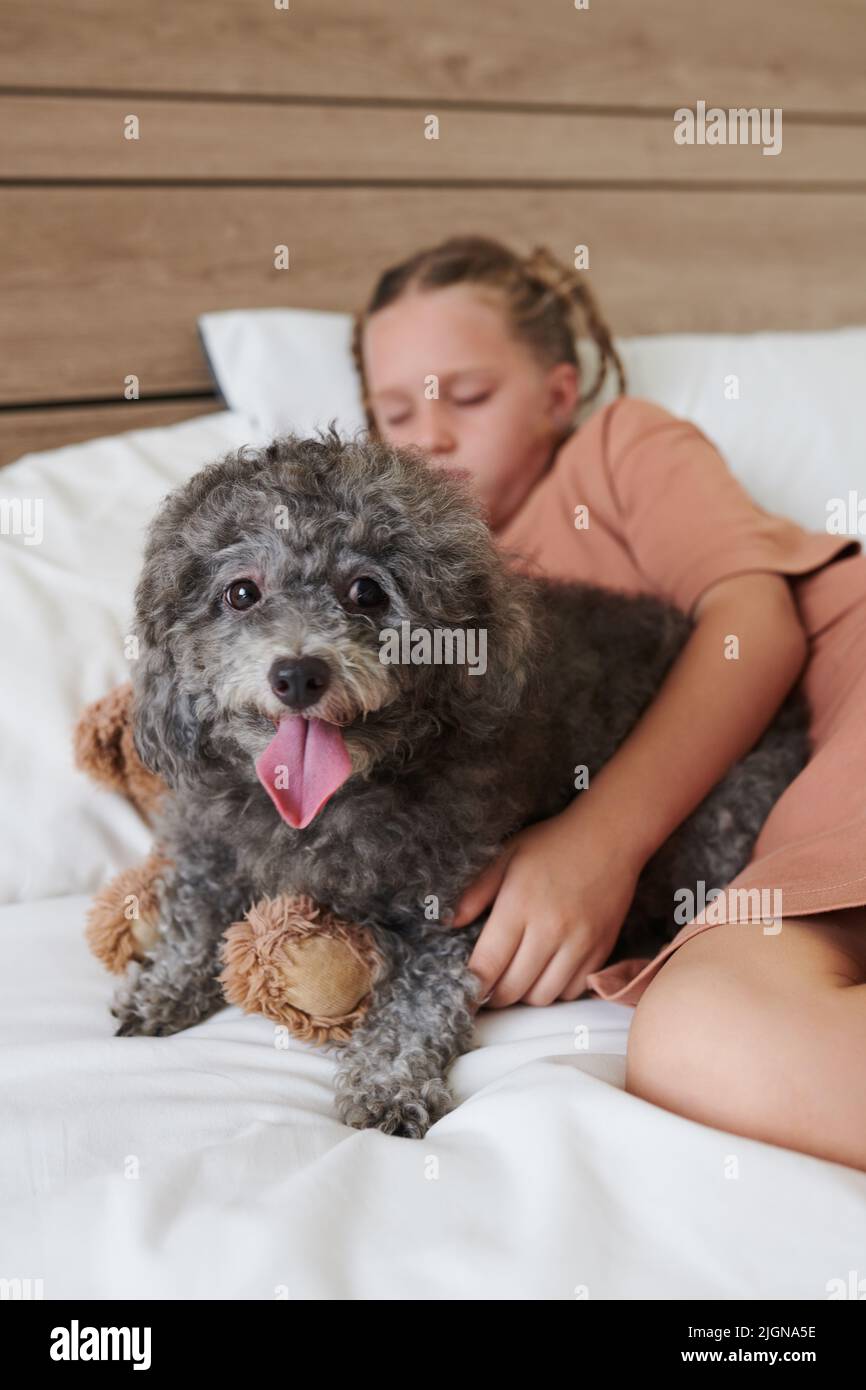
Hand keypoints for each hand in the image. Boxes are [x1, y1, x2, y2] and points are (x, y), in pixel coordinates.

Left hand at [449, 801, 642, 1007]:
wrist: (610, 836)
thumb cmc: (554, 843)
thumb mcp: (507, 856)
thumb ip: (475, 892)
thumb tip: (450, 922)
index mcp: (519, 906)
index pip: (488, 965)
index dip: (472, 986)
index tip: (465, 991)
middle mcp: (550, 930)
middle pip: (513, 989)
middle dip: (494, 995)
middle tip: (488, 987)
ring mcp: (579, 943)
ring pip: (543, 997)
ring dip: (525, 995)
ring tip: (517, 978)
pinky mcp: (601, 949)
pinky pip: (573, 990)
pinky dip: (555, 990)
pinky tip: (546, 971)